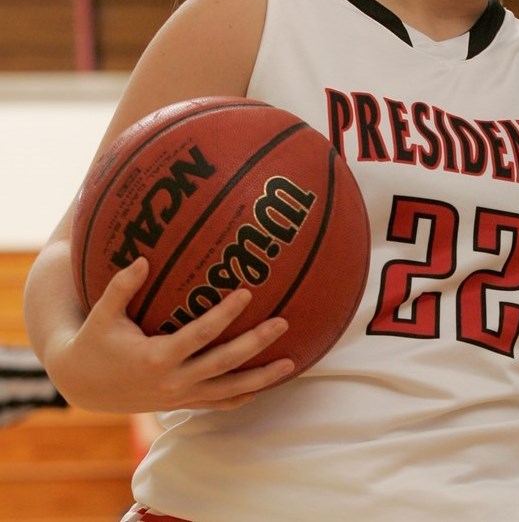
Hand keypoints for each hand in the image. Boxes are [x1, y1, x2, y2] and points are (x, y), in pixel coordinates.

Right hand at [46, 258, 294, 413]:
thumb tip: (145, 258)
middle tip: (283, 323)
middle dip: (256, 344)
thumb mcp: (103, 312)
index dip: (225, 314)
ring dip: (261, 378)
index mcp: (155, 358)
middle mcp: (172, 382)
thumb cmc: (94, 340)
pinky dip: (242, 396)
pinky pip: (218, 403)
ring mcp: (179, 397)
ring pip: (228, 390)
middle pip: (224, 364)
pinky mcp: (181, 404)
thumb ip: (122, 285)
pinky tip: (264, 386)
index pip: (200, 334)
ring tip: (291, 363)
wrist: (82, 384)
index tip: (247, 293)